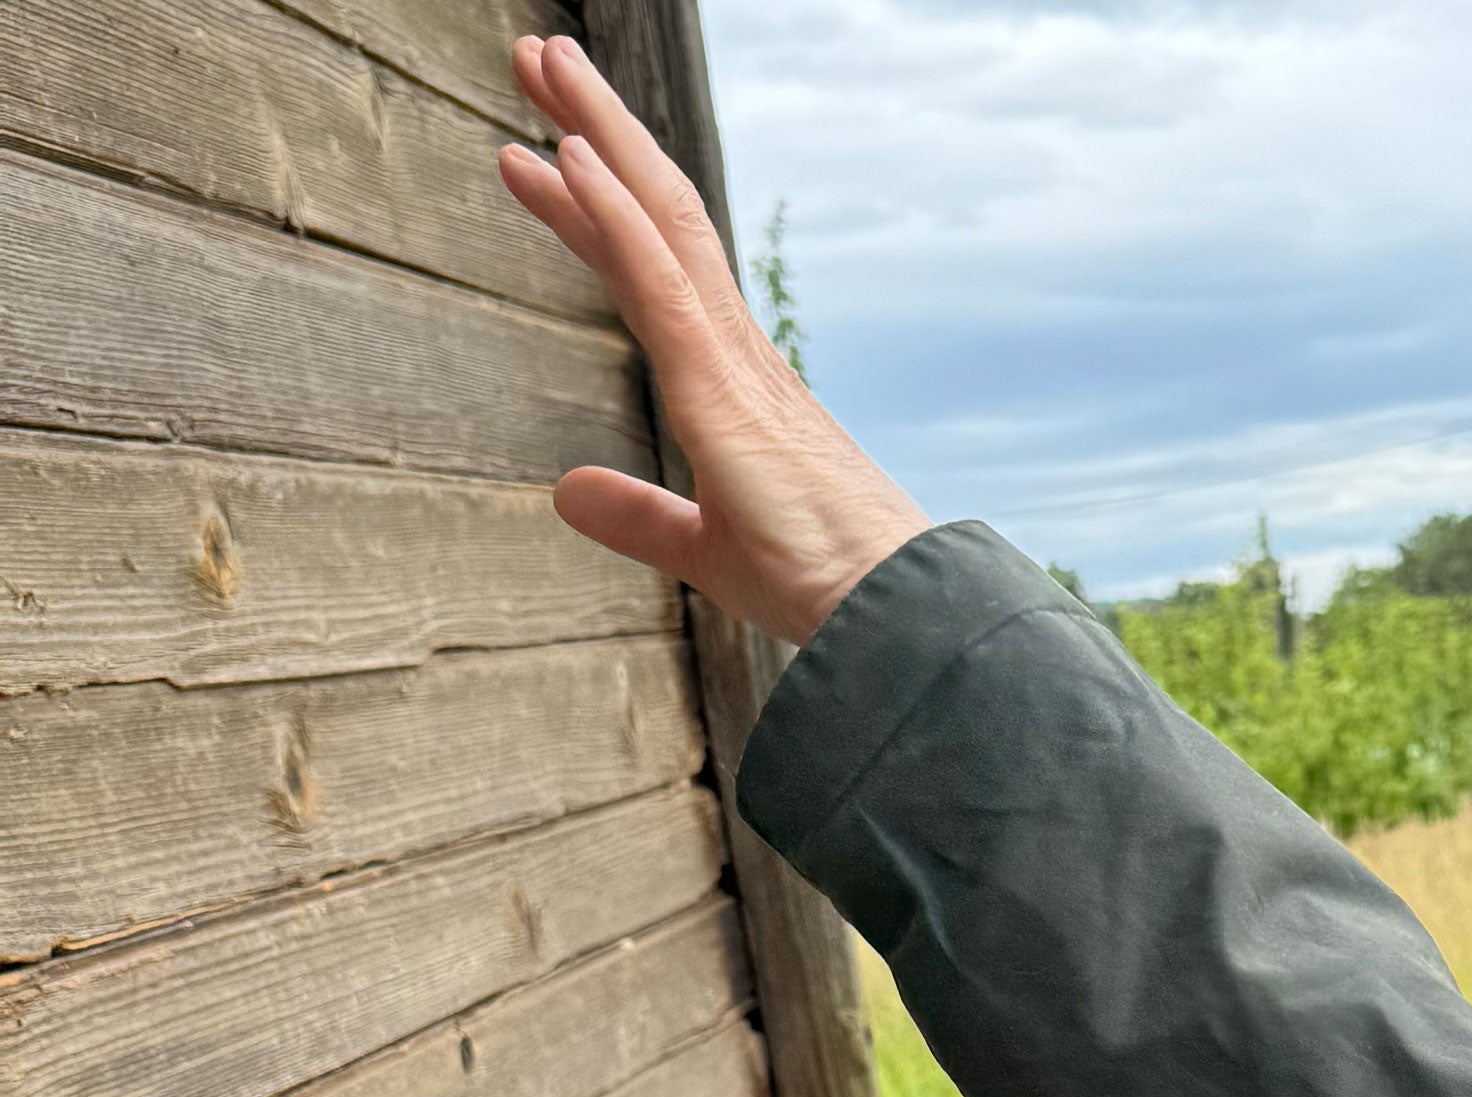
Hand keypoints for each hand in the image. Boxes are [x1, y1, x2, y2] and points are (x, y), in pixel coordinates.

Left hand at [496, 35, 929, 644]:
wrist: (885, 616)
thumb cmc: (820, 586)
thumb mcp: (706, 549)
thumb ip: (638, 515)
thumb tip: (565, 489)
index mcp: (731, 383)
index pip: (649, 270)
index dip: (592, 207)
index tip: (541, 151)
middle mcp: (734, 351)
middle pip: (654, 214)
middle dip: (595, 130)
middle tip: (537, 54)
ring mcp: (732, 361)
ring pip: (656, 221)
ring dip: (596, 134)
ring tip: (540, 61)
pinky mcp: (725, 389)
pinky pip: (659, 281)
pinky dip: (612, 215)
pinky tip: (568, 155)